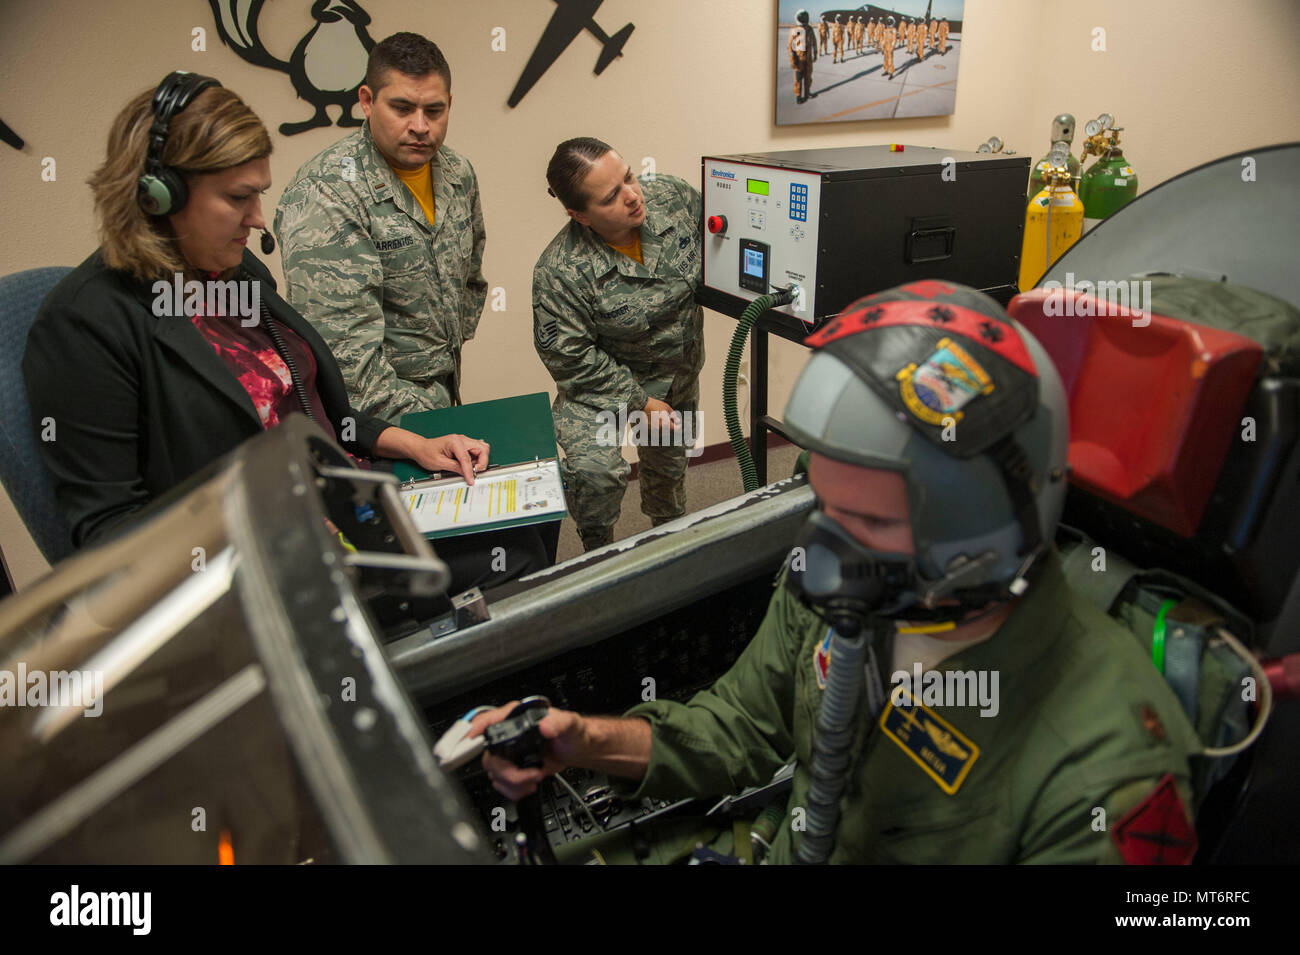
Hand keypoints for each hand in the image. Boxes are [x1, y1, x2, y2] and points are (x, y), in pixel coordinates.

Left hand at [413, 433, 488, 483]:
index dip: (470, 471)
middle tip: (476, 472)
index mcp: (455, 441)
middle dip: (482, 462)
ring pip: (482, 449)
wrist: (420, 448)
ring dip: (480, 460)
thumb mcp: (439, 463)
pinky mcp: (463, 446)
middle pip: (482, 449)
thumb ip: (455, 468)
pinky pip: (476, 452)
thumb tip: (466, 473)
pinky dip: (476, 459)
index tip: (471, 479)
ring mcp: (464, 442)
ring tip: (471, 469)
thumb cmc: (426, 452)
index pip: (467, 458)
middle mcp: (461, 439)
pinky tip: (468, 465)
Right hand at [468, 701, 587, 801]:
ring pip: (494, 772)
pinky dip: (514, 790)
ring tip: (534, 779)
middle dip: (508, 772)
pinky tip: (528, 785)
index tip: (471, 740)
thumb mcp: (570, 725)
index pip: (489, 719)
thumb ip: (560, 723)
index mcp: (518, 717)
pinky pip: (501, 783)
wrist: (576, 750)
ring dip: (513, 783)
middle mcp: (510, 733)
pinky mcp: (512, 767)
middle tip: (530, 775)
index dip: (476, 729)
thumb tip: (546, 726)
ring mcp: (509, 752)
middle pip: (490, 755)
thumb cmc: (573, 732)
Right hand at [643, 397, 679, 432]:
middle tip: (671, 421)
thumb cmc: (654, 404)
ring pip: (662, 432)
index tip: (678, 425)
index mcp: (665, 423)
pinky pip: (656, 431)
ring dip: (665, 428)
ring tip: (664, 421)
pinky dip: (659, 429)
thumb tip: (677, 420)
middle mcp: (659, 428)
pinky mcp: (648, 429)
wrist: (642, 404)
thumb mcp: (666, 407)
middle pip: (668, 431)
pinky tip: (658, 422)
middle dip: (671, 427)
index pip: (674, 429)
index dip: (678, 427)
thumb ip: (673, 415)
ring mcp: (653, 429)